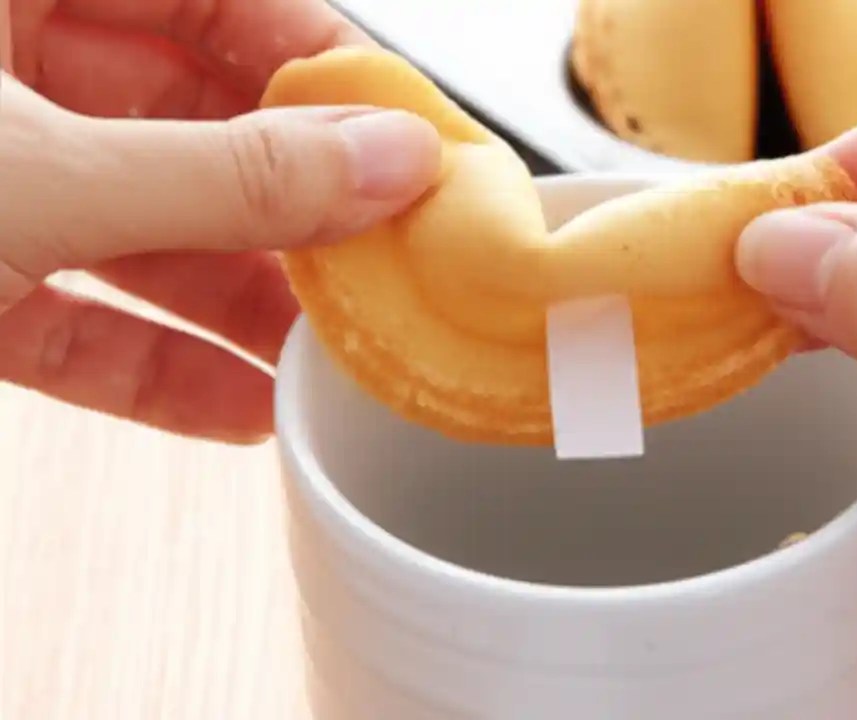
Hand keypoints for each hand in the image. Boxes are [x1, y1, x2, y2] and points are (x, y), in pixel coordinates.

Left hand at [0, 0, 438, 442]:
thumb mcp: (41, 177)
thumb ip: (224, 175)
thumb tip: (388, 161)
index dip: (314, 56)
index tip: (403, 135)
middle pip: (181, 121)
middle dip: (283, 204)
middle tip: (379, 254)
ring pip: (135, 228)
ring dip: (235, 300)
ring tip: (328, 348)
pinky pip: (73, 316)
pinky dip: (152, 364)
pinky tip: (240, 404)